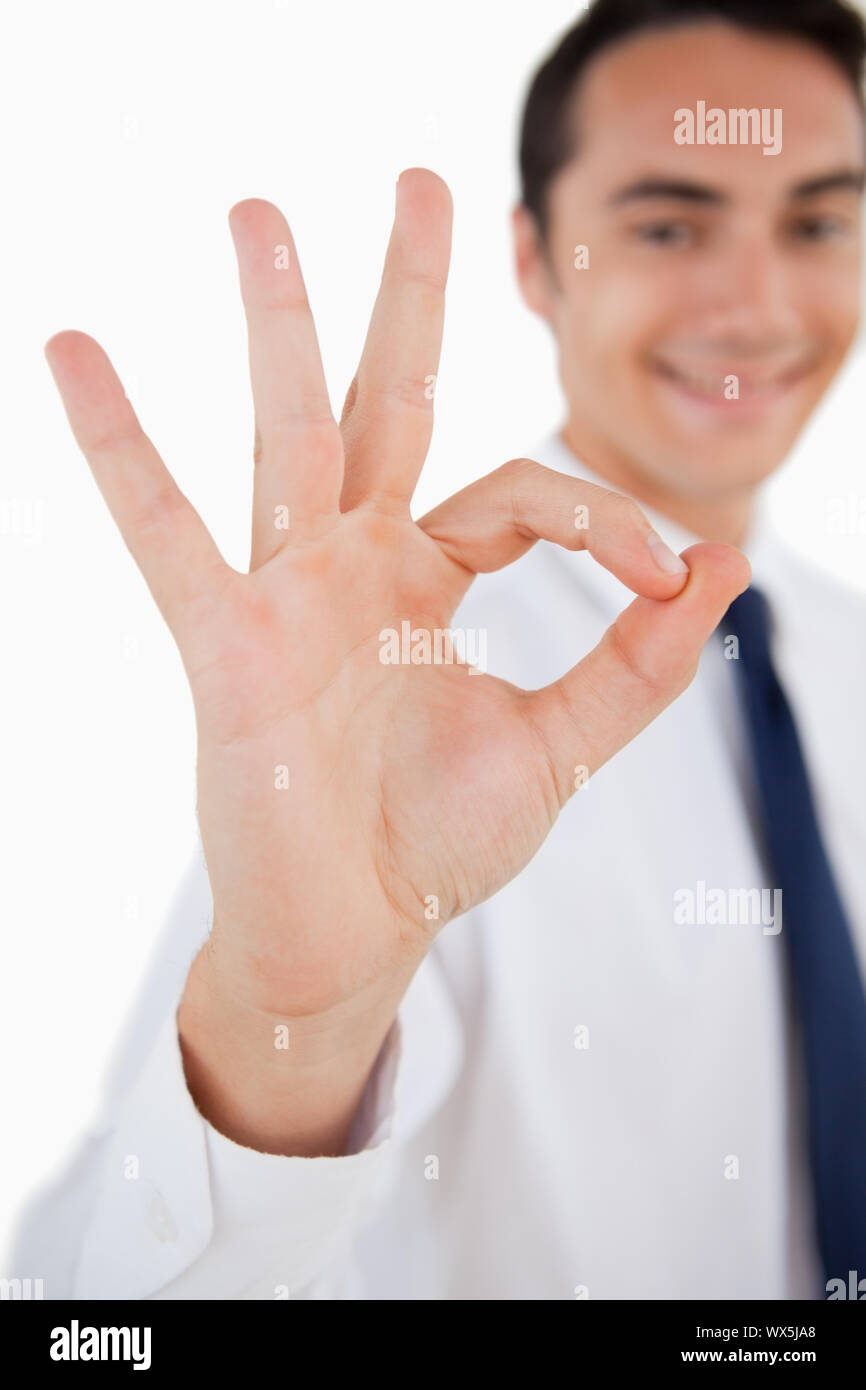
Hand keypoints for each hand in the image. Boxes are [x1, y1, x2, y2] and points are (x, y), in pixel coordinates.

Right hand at [46, 169, 748, 1150]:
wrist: (357, 931)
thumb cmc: (439, 842)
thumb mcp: (564, 745)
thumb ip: (640, 660)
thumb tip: (721, 562)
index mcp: (432, 577)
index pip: (524, 490)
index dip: (606, 514)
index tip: (667, 572)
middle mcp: (358, 561)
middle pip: (388, 398)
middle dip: (405, 291)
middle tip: (419, 178)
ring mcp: (288, 591)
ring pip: (286, 431)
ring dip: (275, 321)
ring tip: (257, 211)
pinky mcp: (225, 640)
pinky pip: (166, 533)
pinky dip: (121, 449)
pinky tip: (77, 354)